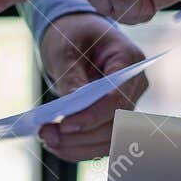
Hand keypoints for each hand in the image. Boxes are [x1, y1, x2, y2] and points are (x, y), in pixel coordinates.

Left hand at [36, 13, 148, 160]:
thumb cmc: (73, 34)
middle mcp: (134, 86)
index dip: (92, 116)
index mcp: (129, 60)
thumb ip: (70, 76)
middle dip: (80, 136)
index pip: (117, 97)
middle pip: (115, 123)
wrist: (78, 33)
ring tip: (47, 139)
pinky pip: (101, 140)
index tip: (64, 125)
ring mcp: (127, 104)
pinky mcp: (113, 117)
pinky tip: (56, 144)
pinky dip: (79, 147)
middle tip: (45, 134)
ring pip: (109, 138)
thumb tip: (69, 105)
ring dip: (78, 147)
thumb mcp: (65, 48)